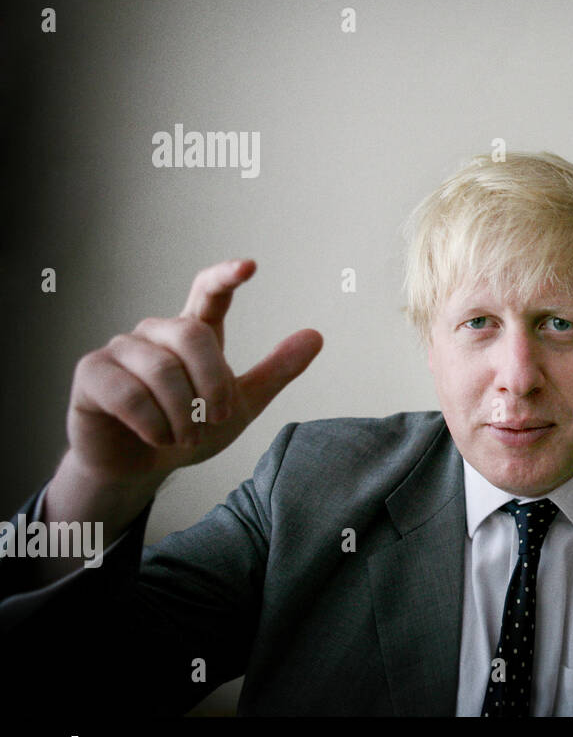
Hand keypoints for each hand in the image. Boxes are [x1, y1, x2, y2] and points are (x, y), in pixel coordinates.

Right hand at [63, 259, 322, 490]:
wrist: (140, 469)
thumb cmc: (188, 431)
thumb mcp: (240, 405)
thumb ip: (275, 371)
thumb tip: (316, 335)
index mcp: (193, 333)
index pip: (208, 292)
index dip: (226, 276)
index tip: (250, 266)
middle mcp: (155, 333)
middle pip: (191, 335)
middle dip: (211, 383)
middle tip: (215, 420)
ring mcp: (120, 350)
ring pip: (161, 369)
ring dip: (182, 413)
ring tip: (185, 437)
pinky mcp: (92, 374)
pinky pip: (128, 393)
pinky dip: (153, 423)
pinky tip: (159, 438)